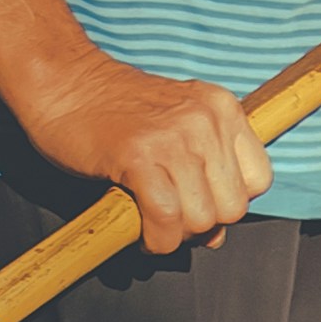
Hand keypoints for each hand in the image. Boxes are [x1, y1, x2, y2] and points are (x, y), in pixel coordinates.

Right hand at [28, 50, 271, 254]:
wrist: (61, 82)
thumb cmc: (112, 108)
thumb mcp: (174, 130)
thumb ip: (203, 175)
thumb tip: (216, 237)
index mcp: (222, 108)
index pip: (259, 180)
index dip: (228, 201)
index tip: (200, 201)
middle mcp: (206, 120)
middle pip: (232, 207)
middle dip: (201, 223)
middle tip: (169, 216)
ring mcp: (174, 137)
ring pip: (201, 218)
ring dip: (174, 234)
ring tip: (151, 220)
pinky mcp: (139, 156)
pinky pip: (165, 219)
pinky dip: (155, 239)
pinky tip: (139, 230)